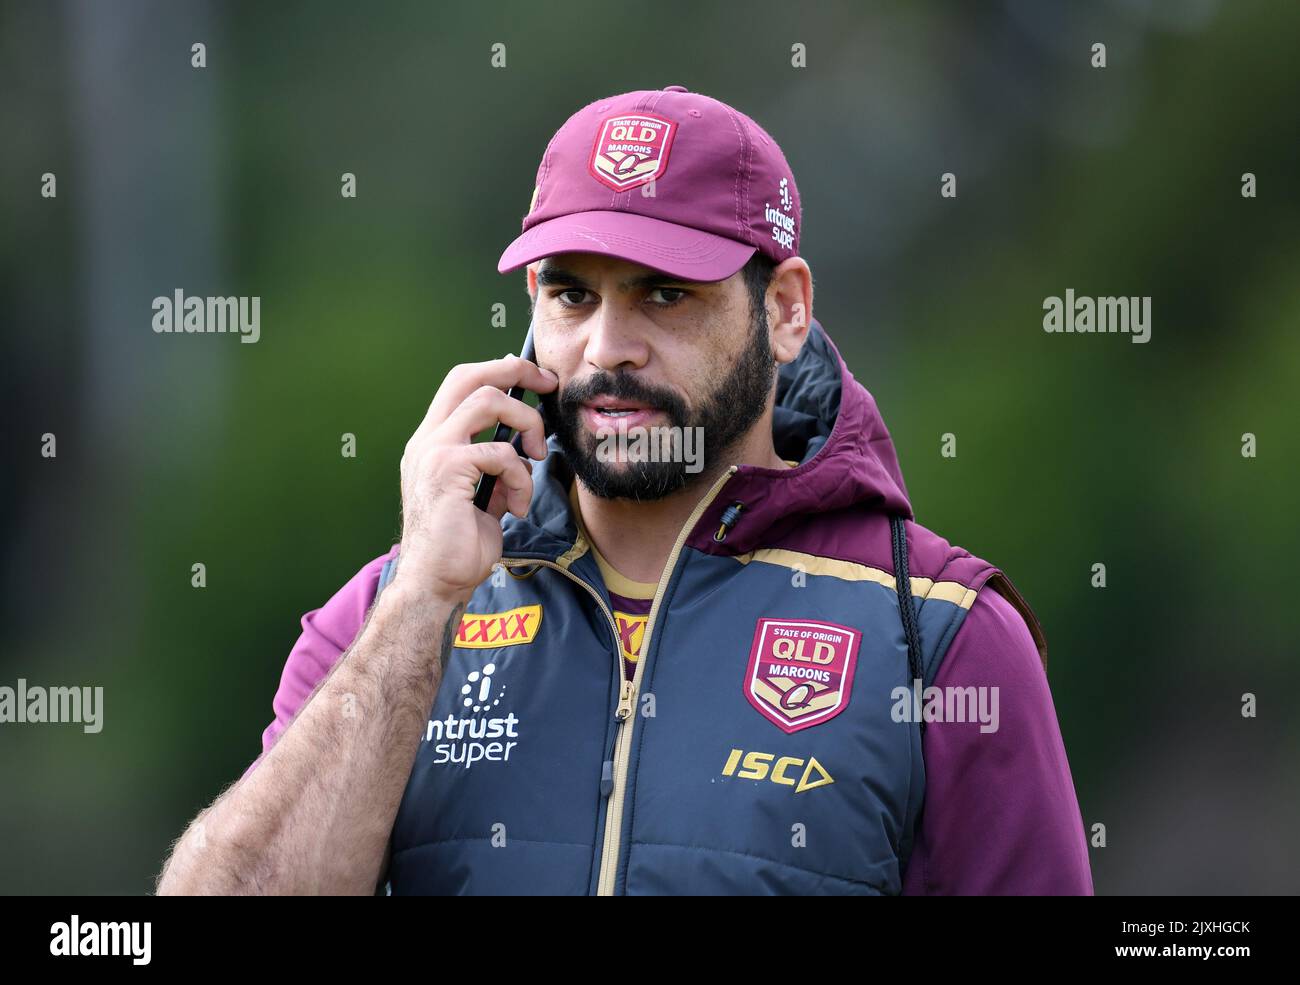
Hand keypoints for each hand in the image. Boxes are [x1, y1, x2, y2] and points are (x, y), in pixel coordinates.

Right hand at [393, 353, 557, 604]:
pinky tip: (518, 505)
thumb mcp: (481, 495)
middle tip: (547, 384)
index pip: (461, 383)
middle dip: (515, 370)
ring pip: (489, 401)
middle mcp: (427, 439)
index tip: (534, 379)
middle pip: (470, 375)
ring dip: (527, 425)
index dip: (500, 370)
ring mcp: (434, 450)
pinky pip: (501, 453)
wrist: (436, 582)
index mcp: (432, 441)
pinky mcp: (447, 469)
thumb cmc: (458, 545)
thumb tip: (523, 446)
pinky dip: (521, 478)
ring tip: (537, 458)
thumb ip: (493, 466)